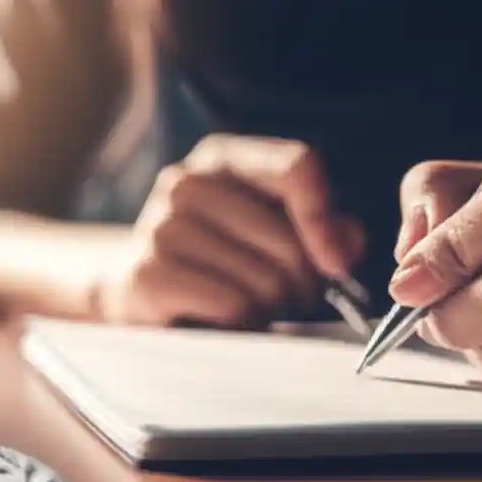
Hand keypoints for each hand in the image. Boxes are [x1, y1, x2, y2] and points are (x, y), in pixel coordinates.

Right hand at [94, 134, 365, 327]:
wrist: (136, 294)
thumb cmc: (216, 262)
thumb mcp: (270, 231)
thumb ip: (321, 228)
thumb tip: (346, 244)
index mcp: (223, 157)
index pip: (297, 166)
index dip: (325, 219)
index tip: (336, 264)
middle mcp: (187, 181)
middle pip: (288, 239)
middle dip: (302, 284)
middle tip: (290, 301)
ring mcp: (161, 226)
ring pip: (264, 280)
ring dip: (273, 309)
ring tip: (256, 309)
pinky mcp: (148, 275)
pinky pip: (232, 305)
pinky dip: (244, 324)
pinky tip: (230, 322)